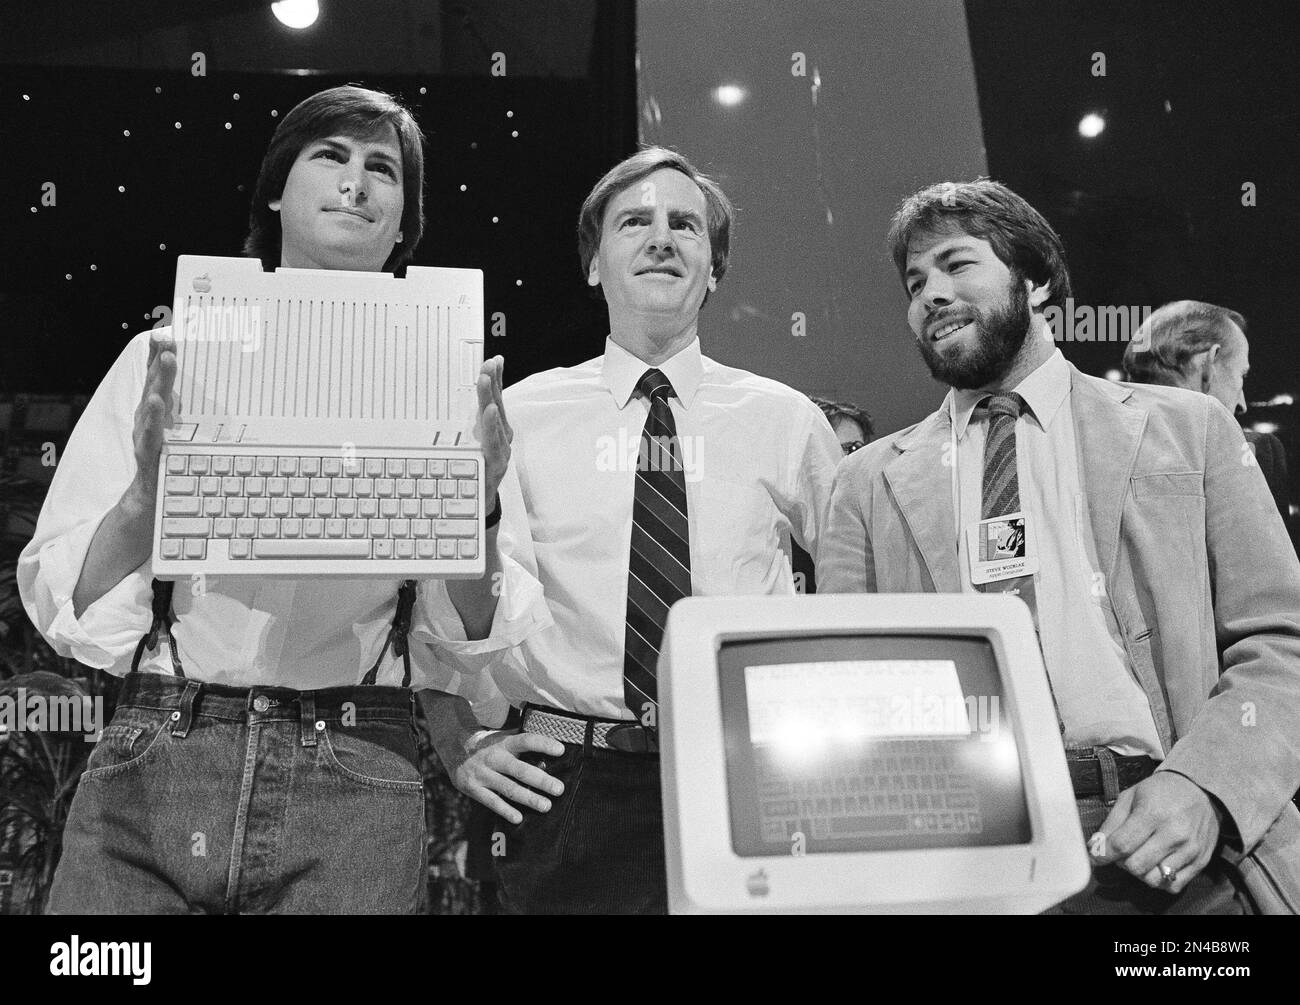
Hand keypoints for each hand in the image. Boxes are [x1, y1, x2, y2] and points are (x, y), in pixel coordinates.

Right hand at [127, 333, 176, 509]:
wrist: (150, 496)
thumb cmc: (168, 458)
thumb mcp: (181, 430)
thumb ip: (190, 410)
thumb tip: (220, 388)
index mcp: (157, 408)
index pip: (158, 376)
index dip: (160, 353)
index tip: (168, 330)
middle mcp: (148, 416)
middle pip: (155, 382)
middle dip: (162, 357)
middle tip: (169, 337)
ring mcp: (146, 432)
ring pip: (152, 401)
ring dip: (160, 378)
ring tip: (167, 359)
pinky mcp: (147, 451)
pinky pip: (150, 432)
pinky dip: (152, 416)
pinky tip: (155, 402)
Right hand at [450, 729, 564, 823]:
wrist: (454, 748)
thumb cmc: (490, 745)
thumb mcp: (504, 738)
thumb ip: (524, 746)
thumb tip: (552, 754)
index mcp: (504, 742)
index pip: (526, 740)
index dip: (543, 744)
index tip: (561, 750)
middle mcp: (494, 757)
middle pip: (520, 770)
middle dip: (541, 780)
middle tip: (559, 789)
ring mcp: (483, 774)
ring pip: (509, 788)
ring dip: (529, 798)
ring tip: (546, 806)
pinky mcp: (473, 788)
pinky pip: (492, 802)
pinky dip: (505, 810)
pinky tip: (519, 818)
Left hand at [473, 355, 511, 512]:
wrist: (480, 503)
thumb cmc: (476, 471)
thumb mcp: (471, 442)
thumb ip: (469, 424)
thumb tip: (460, 404)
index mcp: (497, 428)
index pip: (497, 398)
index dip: (497, 378)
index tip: (494, 359)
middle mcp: (503, 436)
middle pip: (497, 404)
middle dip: (493, 381)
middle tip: (487, 363)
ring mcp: (502, 449)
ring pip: (496, 419)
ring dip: (490, 397)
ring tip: (485, 379)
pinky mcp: (498, 462)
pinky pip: (494, 441)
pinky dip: (491, 425)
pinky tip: (488, 411)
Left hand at [1088, 772, 1222, 894]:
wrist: (1200, 791)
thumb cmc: (1161, 792)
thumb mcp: (1130, 797)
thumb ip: (1111, 823)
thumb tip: (1094, 848)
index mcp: (1153, 814)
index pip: (1122, 845)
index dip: (1103, 854)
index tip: (1096, 857)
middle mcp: (1174, 834)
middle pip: (1136, 866)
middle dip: (1121, 863)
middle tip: (1123, 852)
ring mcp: (1190, 850)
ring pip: (1153, 880)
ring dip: (1140, 872)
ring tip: (1140, 857)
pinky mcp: (1200, 862)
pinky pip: (1173, 886)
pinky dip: (1159, 881)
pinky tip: (1156, 865)